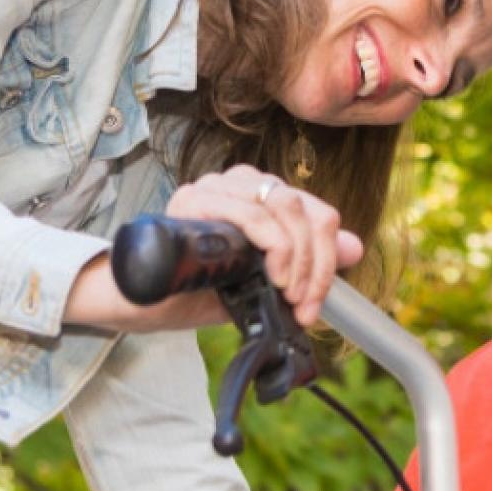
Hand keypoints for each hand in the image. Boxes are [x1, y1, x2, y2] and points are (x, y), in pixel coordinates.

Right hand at [65, 165, 364, 333]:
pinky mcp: (193, 200)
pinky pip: (251, 212)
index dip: (327, 258)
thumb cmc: (195, 292)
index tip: (315, 303)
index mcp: (261, 198)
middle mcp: (241, 184)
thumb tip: (354, 246)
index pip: (316, 212)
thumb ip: (304, 263)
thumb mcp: (261, 283)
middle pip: (307, 209)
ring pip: (286, 207)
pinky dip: (273, 245)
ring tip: (289, 295)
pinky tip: (273, 274)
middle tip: (304, 305)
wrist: (137, 304)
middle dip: (317, 264)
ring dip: (298, 258)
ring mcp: (216, 187)